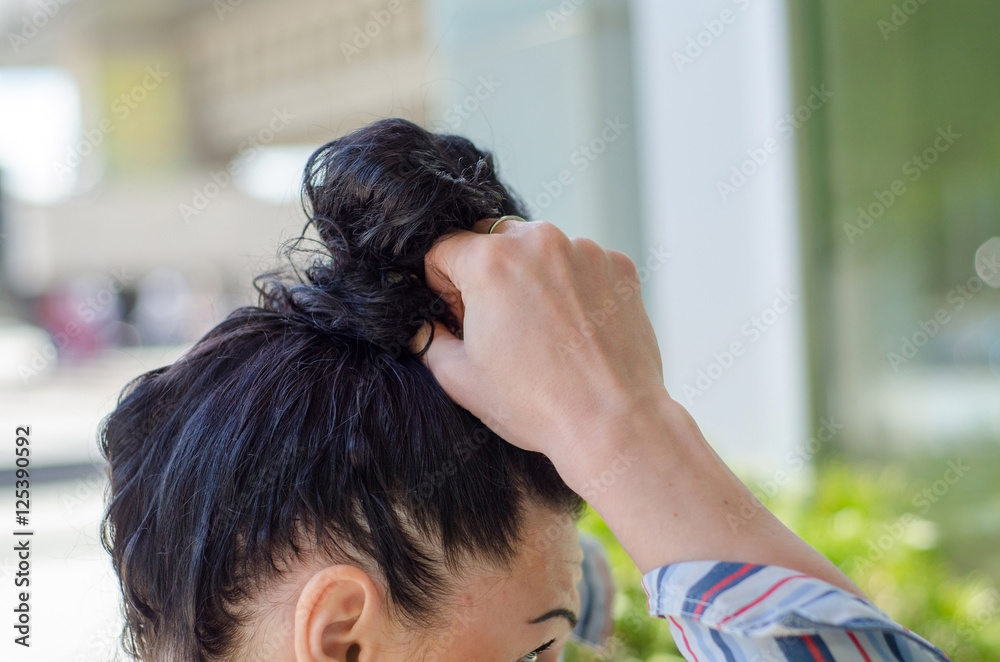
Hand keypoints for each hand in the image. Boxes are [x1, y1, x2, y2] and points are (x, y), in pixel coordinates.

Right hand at [410, 218, 665, 473]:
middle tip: (498, 322)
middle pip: (492, 239)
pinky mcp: (618, 266)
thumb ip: (428, 340)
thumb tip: (423, 326)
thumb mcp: (459, 378)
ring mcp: (584, 250)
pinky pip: (580, 263)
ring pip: (539, 249)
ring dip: (531, 276)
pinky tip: (574, 328)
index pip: (443, 247)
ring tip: (542, 330)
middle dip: (485, 273)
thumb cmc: (534, 404)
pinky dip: (572, 285)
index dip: (440, 284)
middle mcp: (538, 240)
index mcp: (489, 261)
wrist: (612, 422)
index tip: (457, 315)